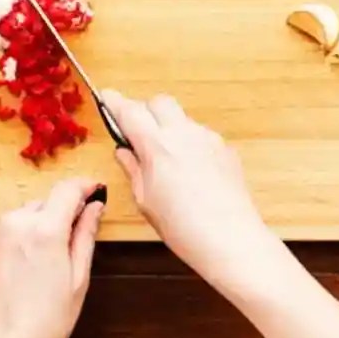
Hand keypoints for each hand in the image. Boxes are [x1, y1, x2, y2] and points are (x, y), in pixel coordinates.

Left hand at [0, 178, 105, 337]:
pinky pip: (0, 230)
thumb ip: (86, 234)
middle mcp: (14, 223)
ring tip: (37, 264)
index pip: (68, 189)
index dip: (84, 186)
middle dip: (58, 217)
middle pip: (44, 204)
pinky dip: (12, 240)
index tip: (93, 190)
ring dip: (33, 228)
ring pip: (21, 216)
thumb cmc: (46, 320)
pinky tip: (17, 268)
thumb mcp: (78, 278)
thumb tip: (94, 207)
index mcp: (45, 230)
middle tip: (65, 246)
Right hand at [105, 90, 273, 284]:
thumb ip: (133, 168)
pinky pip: (201, 135)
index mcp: (157, 146)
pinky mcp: (225, 149)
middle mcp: (183, 134)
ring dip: (169, 128)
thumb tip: (124, 151)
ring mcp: (208, 139)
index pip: (131, 111)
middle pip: (159, 102)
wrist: (231, 239)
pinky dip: (190, 143)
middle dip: (146, 112)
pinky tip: (191, 172)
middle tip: (138, 134)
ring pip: (182, 118)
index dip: (115, 103)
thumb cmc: (183, 227)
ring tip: (167, 161)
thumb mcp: (145, 200)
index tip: (107, 98)